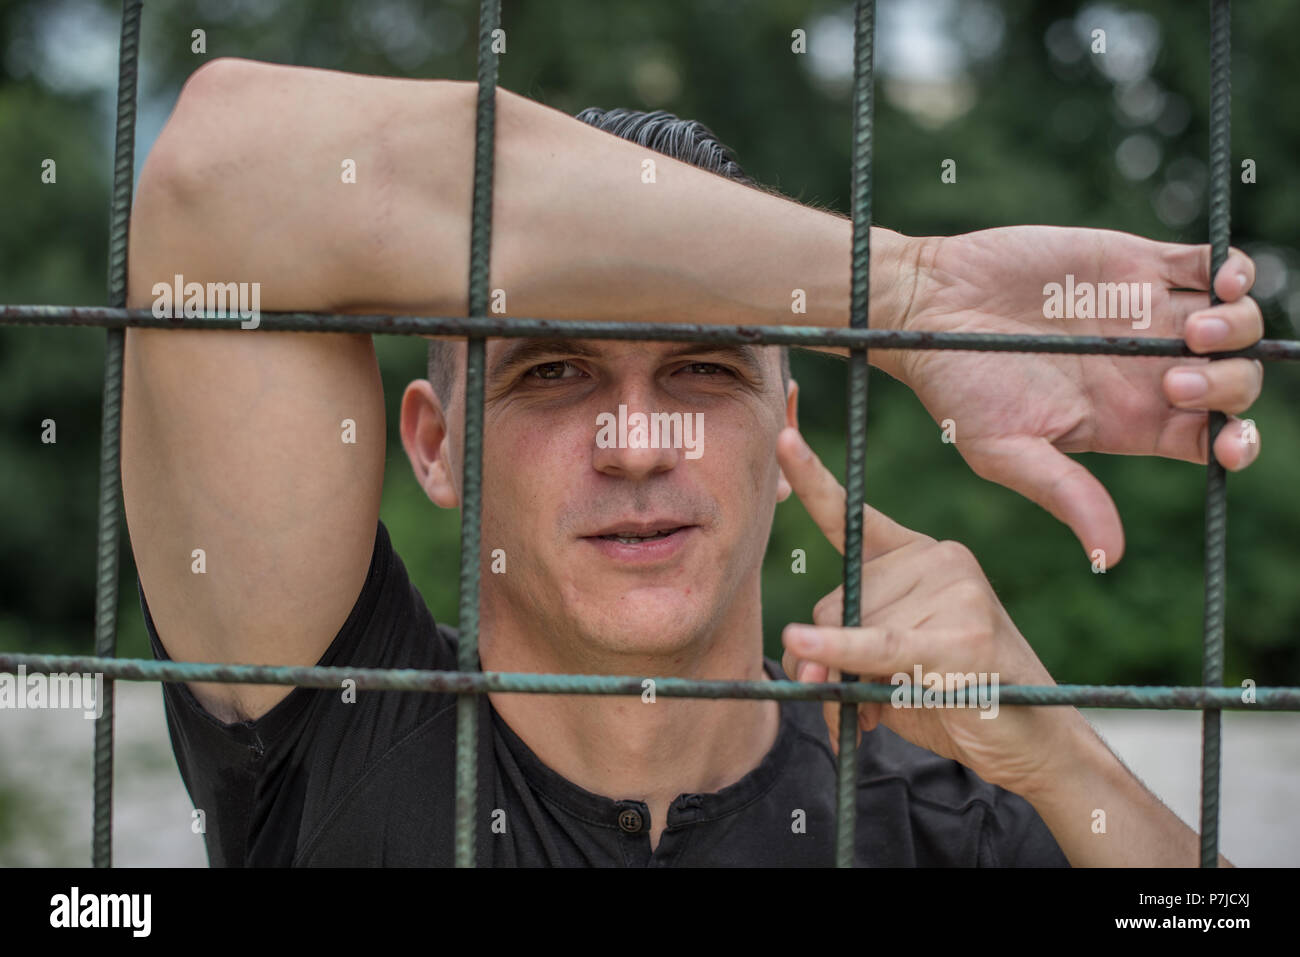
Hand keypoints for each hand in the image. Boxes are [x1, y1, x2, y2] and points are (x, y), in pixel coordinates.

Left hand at [776, 425, 1086, 797]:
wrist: (1035, 741)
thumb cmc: (952, 698)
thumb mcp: (884, 665)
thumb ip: (838, 653)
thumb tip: (799, 658)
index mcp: (921, 554)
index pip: (855, 517)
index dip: (814, 479)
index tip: (784, 437)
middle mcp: (940, 558)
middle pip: (836, 600)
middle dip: (832, 655)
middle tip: (869, 691)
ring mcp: (957, 591)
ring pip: (850, 630)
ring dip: (850, 683)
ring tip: (899, 701)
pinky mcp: (964, 638)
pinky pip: (880, 645)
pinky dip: (840, 652)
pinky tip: (802, 646)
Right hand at [896, 226, 1263, 563]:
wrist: (927, 307)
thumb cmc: (957, 387)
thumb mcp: (1005, 451)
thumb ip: (1064, 493)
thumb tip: (1108, 557)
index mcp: (1128, 420)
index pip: (1213, 437)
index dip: (1237, 442)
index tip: (1225, 441)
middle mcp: (1148, 369)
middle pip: (1236, 382)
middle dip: (1229, 385)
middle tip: (1175, 382)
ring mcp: (1146, 314)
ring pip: (1237, 323)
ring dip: (1237, 329)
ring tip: (1192, 331)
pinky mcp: (1135, 263)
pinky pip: (1210, 261)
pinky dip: (1234, 269)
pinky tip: (1220, 281)